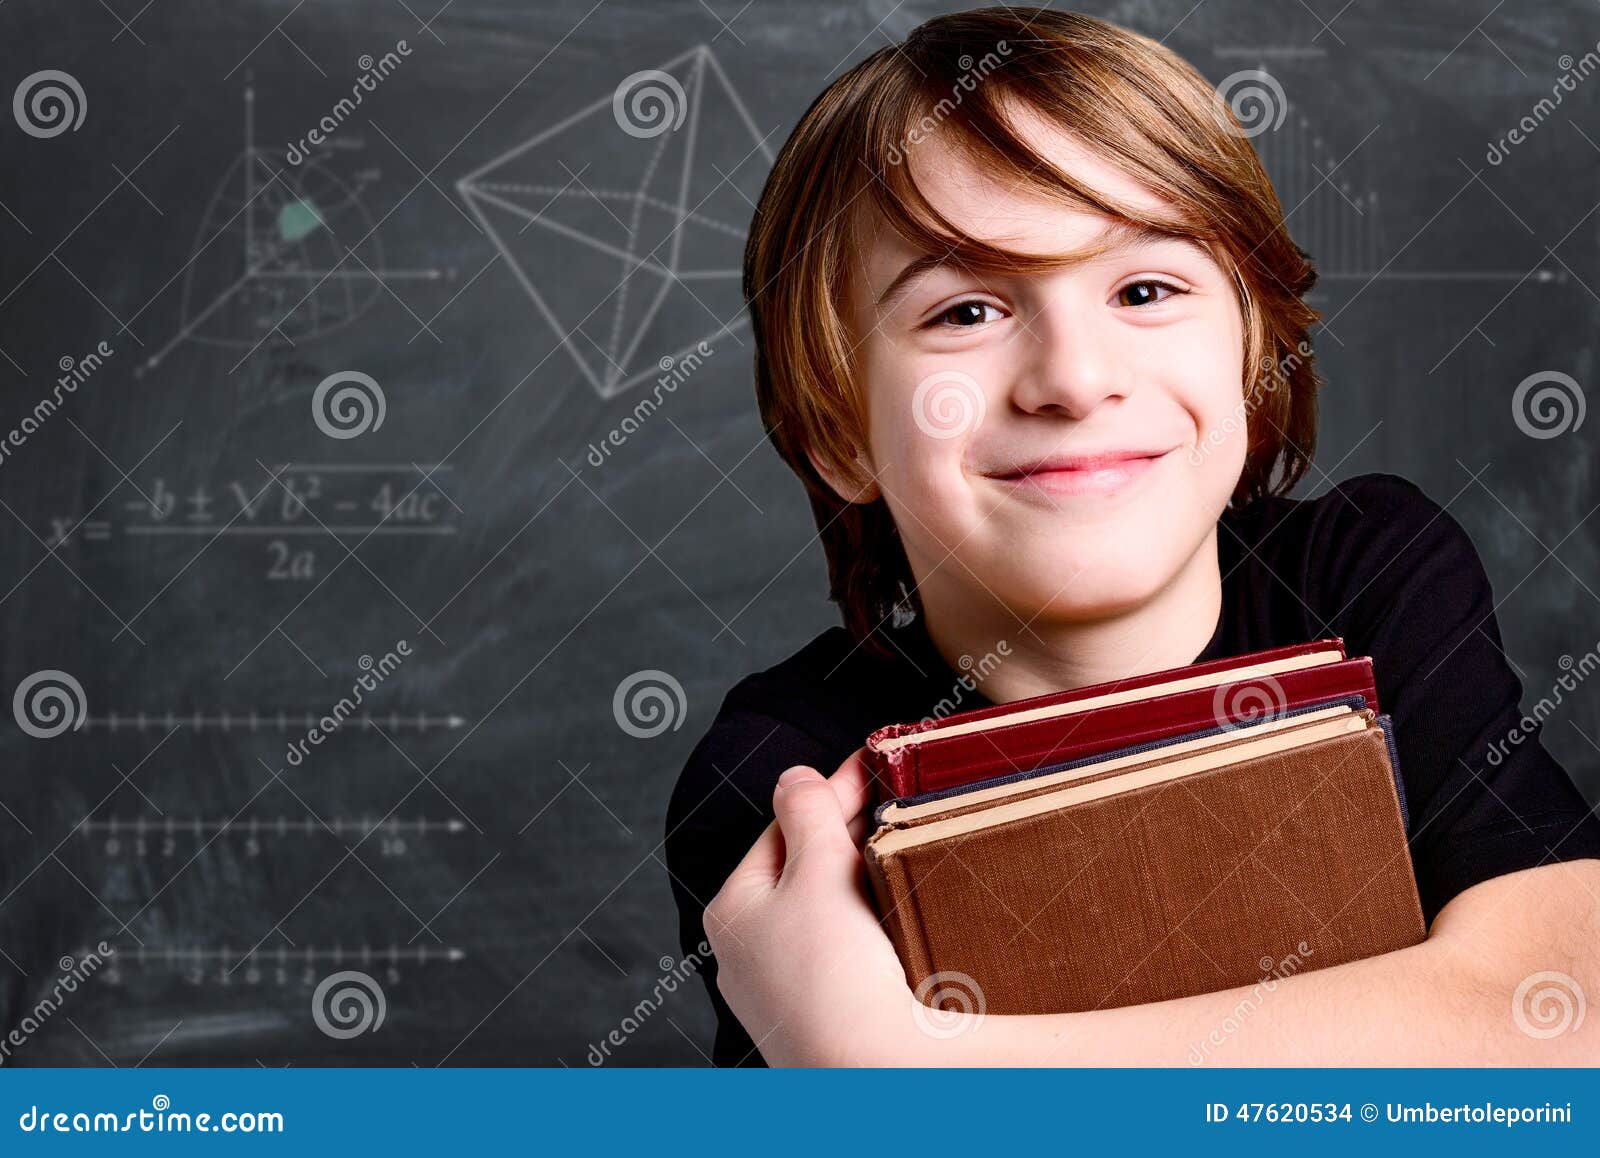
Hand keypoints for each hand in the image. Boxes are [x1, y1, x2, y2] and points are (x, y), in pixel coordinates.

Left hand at [703, 749, 920, 1065]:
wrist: (867, 1073)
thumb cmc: (830, 974)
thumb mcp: (817, 871)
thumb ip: (808, 812)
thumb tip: (795, 774)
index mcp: (732, 910)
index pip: (781, 830)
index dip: (828, 794)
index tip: (871, 766)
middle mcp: (748, 953)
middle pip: (802, 870)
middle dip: (847, 832)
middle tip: (894, 797)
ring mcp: (784, 989)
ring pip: (826, 910)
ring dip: (861, 875)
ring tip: (900, 844)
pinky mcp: (823, 1013)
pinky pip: (845, 949)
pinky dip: (870, 920)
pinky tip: (897, 908)